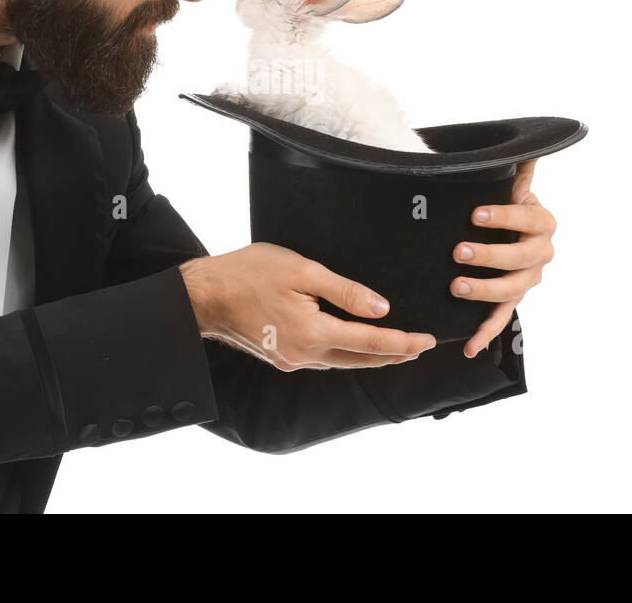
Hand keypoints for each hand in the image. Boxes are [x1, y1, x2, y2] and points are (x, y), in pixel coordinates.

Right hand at [179, 242, 436, 371]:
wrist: (204, 295)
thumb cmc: (249, 273)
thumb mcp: (302, 269)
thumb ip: (344, 291)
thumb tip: (380, 309)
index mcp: (313, 332)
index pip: (371, 341)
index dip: (402, 342)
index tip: (427, 341)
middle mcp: (304, 354)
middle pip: (360, 359)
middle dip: (394, 355)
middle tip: (420, 349)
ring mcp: (290, 359)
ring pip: (341, 361)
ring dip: (369, 356)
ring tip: (395, 348)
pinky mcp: (279, 357)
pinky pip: (321, 359)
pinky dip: (343, 354)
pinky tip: (350, 345)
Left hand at [450, 159, 556, 358]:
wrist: (506, 232)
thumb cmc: (503, 205)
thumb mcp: (510, 185)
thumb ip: (517, 168)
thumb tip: (527, 143)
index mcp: (542, 222)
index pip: (528, 218)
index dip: (504, 216)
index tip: (474, 214)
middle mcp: (540, 253)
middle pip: (521, 258)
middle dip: (490, 255)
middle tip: (458, 251)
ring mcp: (527, 281)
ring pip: (513, 290)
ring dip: (486, 291)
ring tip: (456, 287)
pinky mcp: (511, 302)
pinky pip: (501, 320)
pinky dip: (486, 334)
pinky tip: (470, 347)